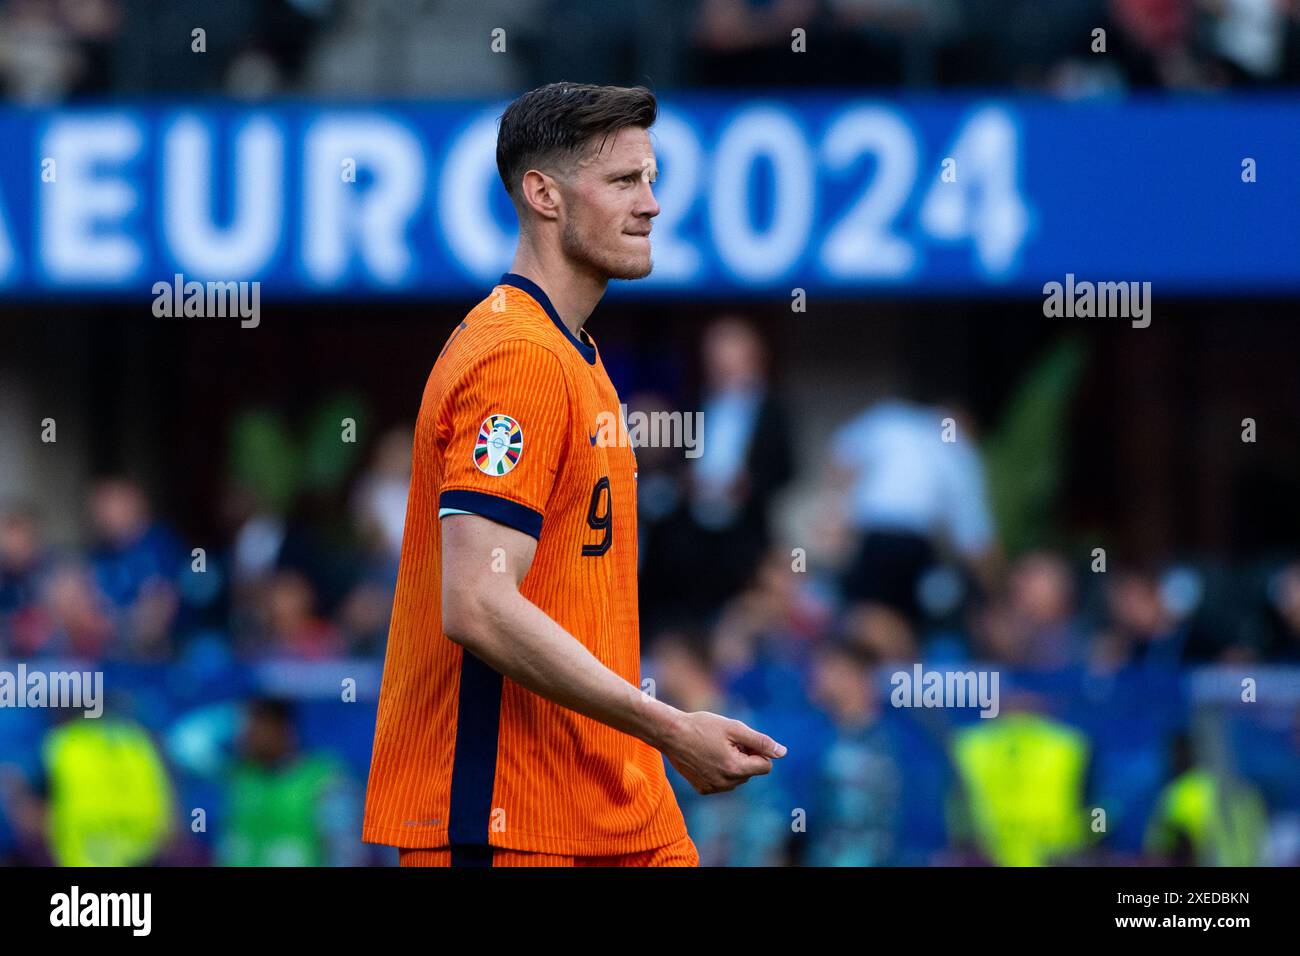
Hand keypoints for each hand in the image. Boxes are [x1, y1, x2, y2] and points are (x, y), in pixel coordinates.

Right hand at [661, 710, 785, 794]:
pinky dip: (719, 771)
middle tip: (725, 742)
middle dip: (744, 757)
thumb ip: (760, 741)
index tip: (742, 740)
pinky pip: (722, 782)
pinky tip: (705, 757)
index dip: (757, 750)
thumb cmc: (702, 726)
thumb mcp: (734, 728)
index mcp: (736, 769)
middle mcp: (726, 784)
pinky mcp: (703, 789)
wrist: (670, 734)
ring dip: (732, 764)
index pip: (765, 766)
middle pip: (751, 772)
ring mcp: (714, 788)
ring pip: (737, 778)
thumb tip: (783, 752)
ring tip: (713, 749)